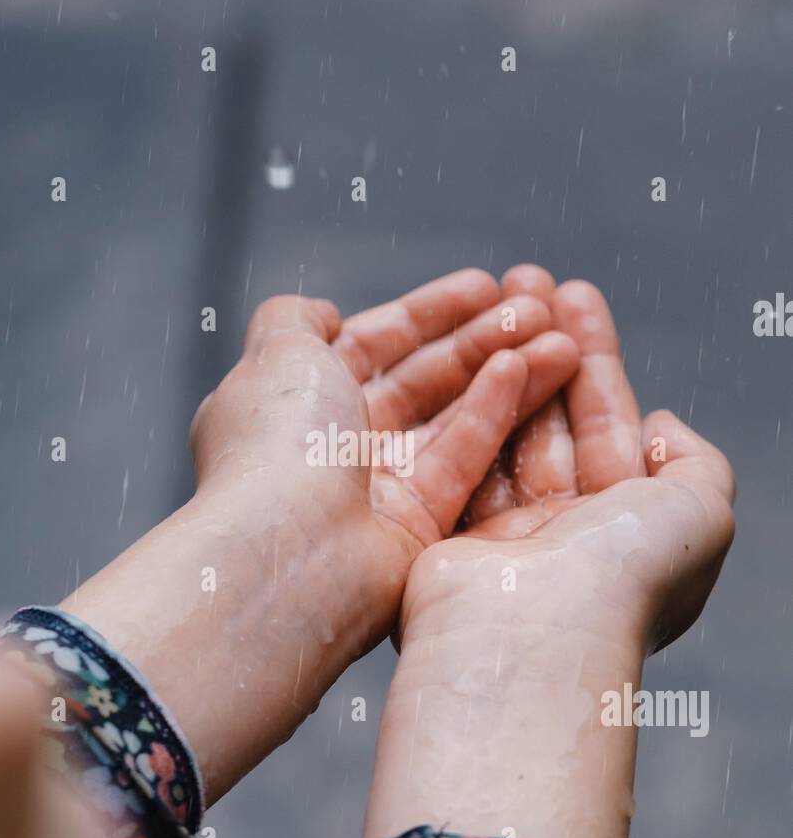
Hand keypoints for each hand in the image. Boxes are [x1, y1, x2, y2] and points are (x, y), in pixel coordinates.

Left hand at [64, 270, 578, 803]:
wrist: (287, 550)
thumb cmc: (276, 447)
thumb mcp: (277, 355)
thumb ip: (293, 320)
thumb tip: (318, 311)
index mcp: (301, 403)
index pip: (375, 345)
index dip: (429, 313)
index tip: (485, 287)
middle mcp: (339, 445)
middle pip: (423, 379)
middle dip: (481, 338)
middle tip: (538, 307)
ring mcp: (382, 488)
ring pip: (454, 416)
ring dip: (507, 370)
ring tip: (561, 338)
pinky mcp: (420, 525)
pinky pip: (465, 457)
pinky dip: (496, 411)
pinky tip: (528, 369)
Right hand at [363, 272, 735, 837]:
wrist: (533, 637)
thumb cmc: (623, 578)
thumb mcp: (704, 511)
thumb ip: (698, 463)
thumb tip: (662, 428)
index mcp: (628, 532)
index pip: (612, 426)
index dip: (597, 358)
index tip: (576, 295)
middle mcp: (567, 535)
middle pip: (556, 419)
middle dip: (548, 344)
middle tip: (528, 278)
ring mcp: (505, 537)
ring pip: (508, 429)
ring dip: (510, 358)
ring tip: (504, 292)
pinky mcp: (450, 538)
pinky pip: (463, 453)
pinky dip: (473, 400)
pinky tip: (478, 348)